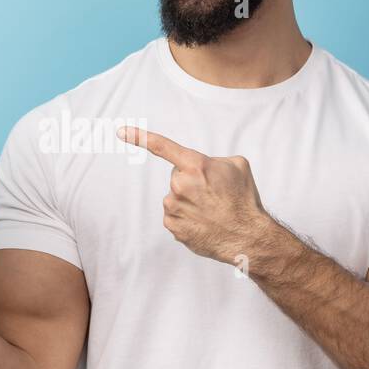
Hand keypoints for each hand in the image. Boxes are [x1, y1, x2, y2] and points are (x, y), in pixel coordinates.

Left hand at [117, 126, 271, 263]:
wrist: (248, 237)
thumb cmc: (244, 199)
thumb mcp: (237, 166)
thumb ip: (213, 159)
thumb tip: (202, 166)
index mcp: (196, 165)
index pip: (162, 147)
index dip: (140, 137)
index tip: (120, 131)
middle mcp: (180, 184)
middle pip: (178, 175)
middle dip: (192, 181)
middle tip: (213, 194)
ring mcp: (174, 206)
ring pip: (176, 196)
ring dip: (190, 201)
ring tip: (212, 210)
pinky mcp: (172, 226)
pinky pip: (175, 215)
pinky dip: (187, 217)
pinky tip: (204, 222)